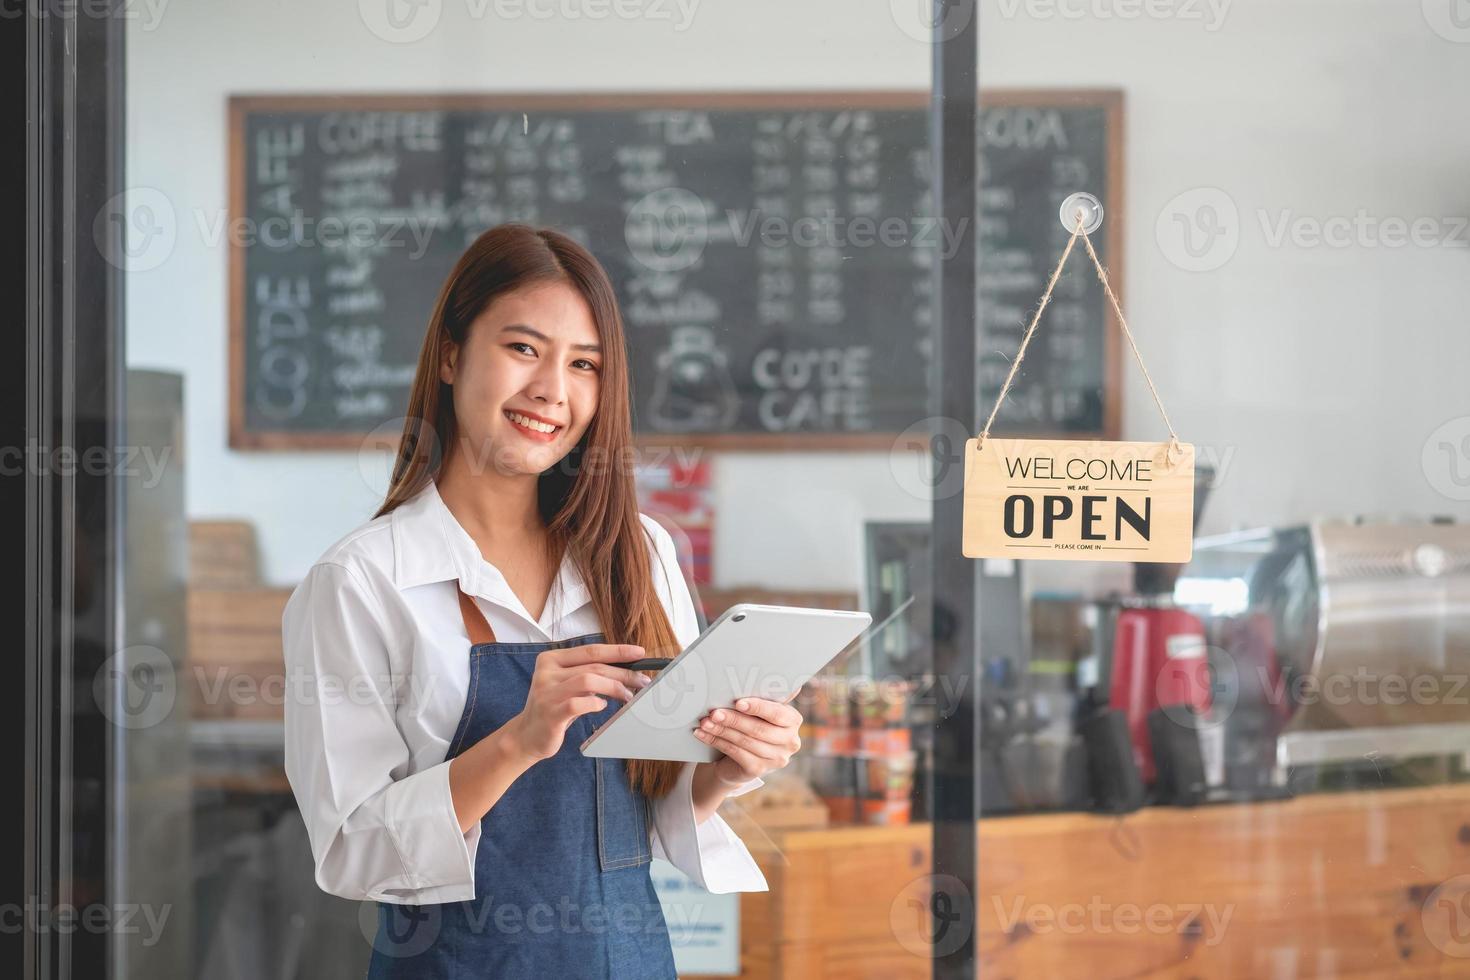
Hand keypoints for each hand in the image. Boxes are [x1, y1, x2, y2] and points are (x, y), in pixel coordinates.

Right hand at [509, 643, 652, 761]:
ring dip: (614, 687)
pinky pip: (579, 703)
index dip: (617, 651)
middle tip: (641, 680)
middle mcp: (546, 672)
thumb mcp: (568, 685)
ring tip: (626, 695)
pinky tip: (602, 707)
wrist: (527, 736)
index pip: (591, 650)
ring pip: (588, 680)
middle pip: (594, 666)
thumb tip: (626, 669)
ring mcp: (546, 692)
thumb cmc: (555, 708)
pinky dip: (596, 704)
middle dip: (623, 673)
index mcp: (551, 659)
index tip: (639, 653)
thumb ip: (589, 674)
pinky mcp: (550, 713)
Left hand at [693, 695, 802, 785]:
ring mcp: (776, 759)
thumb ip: (761, 696)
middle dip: (733, 719)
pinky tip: (704, 734)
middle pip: (758, 729)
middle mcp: (790, 741)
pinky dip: (717, 742)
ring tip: (705, 722)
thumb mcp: (759, 710)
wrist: (740, 757)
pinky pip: (735, 753)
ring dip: (721, 730)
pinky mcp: (758, 770)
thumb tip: (759, 671)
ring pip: (744, 741)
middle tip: (714, 712)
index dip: (758, 708)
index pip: (777, 714)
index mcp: (793, 721)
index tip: (738, 703)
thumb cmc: (751, 723)